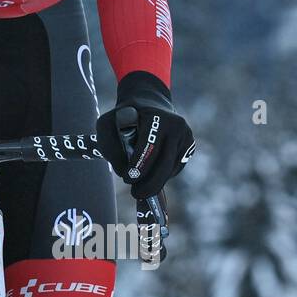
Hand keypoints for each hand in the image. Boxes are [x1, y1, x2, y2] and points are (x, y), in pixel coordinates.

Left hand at [96, 71, 195, 199]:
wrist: (149, 102)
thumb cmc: (123, 116)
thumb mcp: (107, 124)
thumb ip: (110, 147)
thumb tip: (123, 172)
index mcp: (155, 116)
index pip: (148, 146)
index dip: (138, 165)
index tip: (127, 178)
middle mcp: (175, 125)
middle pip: (164, 163)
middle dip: (149, 182)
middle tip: (135, 194)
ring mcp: (186, 136)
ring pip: (171, 168)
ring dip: (156, 182)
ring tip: (140, 190)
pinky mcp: (190, 145)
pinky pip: (176, 167)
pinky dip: (163, 175)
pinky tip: (151, 176)